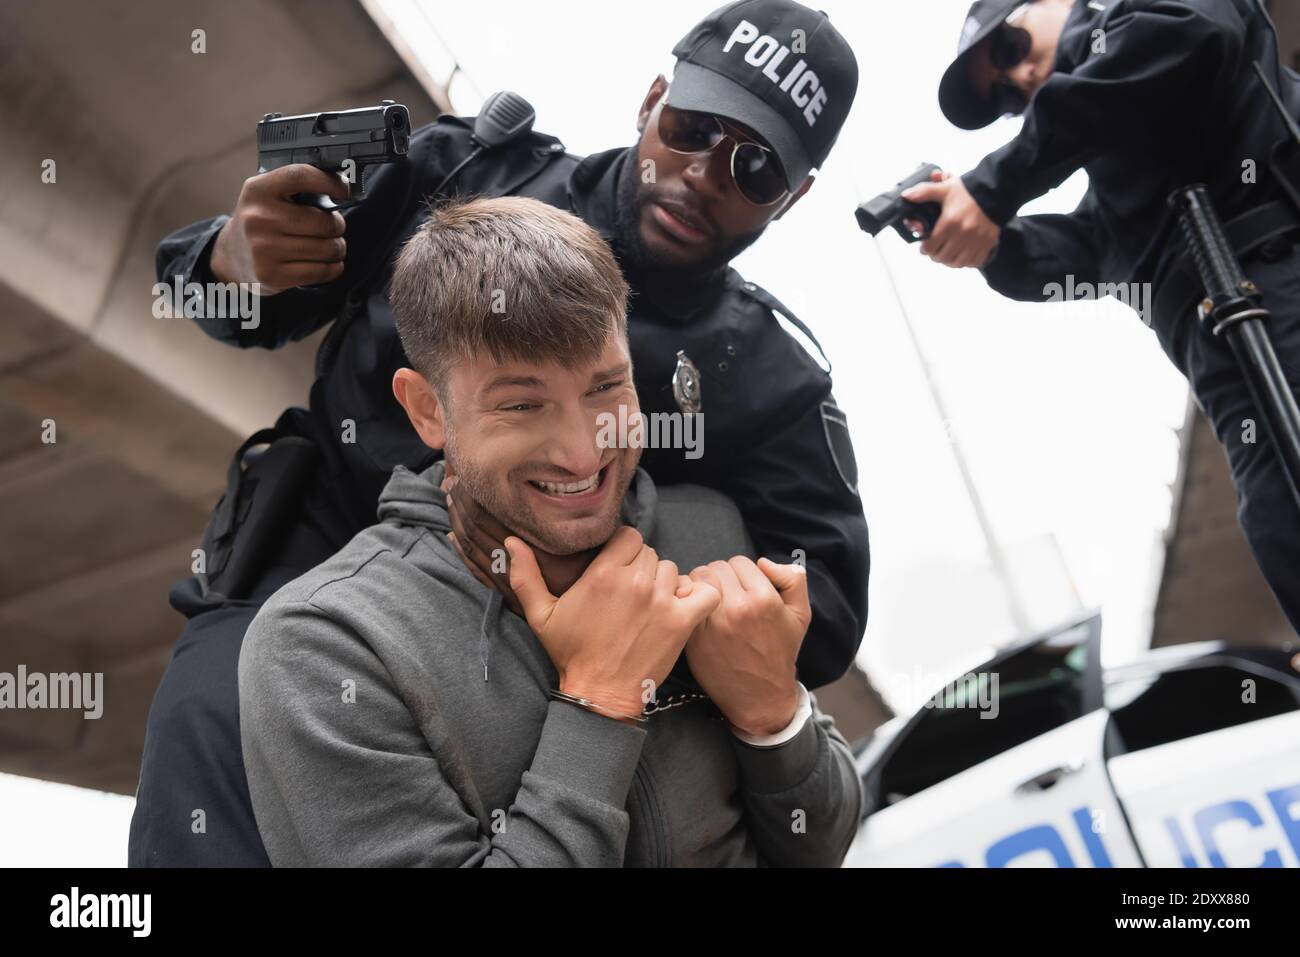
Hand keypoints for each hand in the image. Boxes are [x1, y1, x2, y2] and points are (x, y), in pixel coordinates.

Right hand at [208, 164, 349, 293]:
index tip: (343, 191)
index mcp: (258, 190)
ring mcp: (263, 249)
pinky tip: (327, 263)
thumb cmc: (260, 221)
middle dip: (337, 226)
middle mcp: (258, 218)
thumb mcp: (267, 195)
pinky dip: (332, 268)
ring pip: (325, 249)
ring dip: (337, 248)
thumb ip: (297, 188)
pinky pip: (320, 271)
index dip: (329, 182)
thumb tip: (340, 186)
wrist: (231, 255)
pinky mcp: (272, 275)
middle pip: (322, 222)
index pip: (300, 176)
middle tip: (334, 228)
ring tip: (330, 246)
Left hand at [441, 471, 591, 616]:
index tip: (467, 474)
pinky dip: (463, 552)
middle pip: (480, 527)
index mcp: (539, 546)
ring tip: (450, 499)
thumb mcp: (597, 540)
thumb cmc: (602, 576)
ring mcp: (511, 583)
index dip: (476, 493)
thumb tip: (556, 482)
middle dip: (462, 502)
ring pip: (475, 547)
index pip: (494, 514)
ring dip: (458, 522)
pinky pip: (478, 571)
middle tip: (450, 481)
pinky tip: (454, 538)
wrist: (597, 627)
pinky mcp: (509, 598)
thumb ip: (576, 515)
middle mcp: (522, 564)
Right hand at [507, 528, 719, 718]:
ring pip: (672, 570)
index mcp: (602, 574)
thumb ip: (526, 575)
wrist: (600, 695)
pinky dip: (699, 595)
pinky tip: (683, 606)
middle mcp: (633, 582)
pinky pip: (705, 592)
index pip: (628, 536)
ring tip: (651, 604)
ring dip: (664, 583)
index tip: (618, 568)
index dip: (624, 550)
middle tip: (631, 593)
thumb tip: (511, 541)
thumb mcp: (540, 615)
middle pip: (650, 553)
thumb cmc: (571, 654)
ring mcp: (661, 601)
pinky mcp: (681, 621)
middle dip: (641, 567)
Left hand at [685, 557, 809, 735]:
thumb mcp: (801, 615)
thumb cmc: (780, 653)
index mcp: (763, 600)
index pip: (740, 562)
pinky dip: (689, 601)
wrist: (760, 696)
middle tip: (727, 594)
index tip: (744, 587)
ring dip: (703, 586)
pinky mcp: (694, 635)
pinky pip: (684, 601)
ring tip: (713, 601)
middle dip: (721, 577)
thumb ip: (793, 579)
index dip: (742, 572)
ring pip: (697, 580)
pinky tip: (699, 613)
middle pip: (716, 567)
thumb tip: (764, 562)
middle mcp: (736, 608)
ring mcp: (712, 623)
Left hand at [901, 170, 1000, 268]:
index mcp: (950, 222)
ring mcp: (976, 240)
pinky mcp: (987, 244)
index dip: (924, 249)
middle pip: (942, 257)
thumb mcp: (944, 189)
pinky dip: (967, 262)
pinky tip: (962, 255)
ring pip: (957, 263)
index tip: (924, 247)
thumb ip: (924, 192)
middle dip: (935, 255)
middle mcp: (963, 233)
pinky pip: (974, 262)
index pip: (930, 246)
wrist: (994, 191)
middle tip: (934, 251)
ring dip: (949, 261)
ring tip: (947, 254)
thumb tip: (906, 196)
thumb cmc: (968, 192)